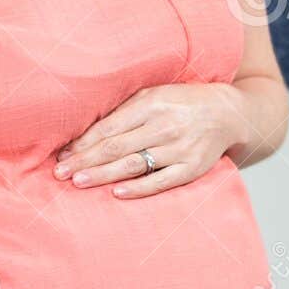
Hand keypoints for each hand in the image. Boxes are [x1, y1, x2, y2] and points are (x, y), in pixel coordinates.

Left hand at [53, 83, 245, 197]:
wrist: (228, 113)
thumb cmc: (181, 103)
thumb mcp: (153, 95)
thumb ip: (124, 111)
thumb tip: (85, 132)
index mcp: (152, 103)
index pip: (110, 126)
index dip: (84, 142)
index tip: (63, 155)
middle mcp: (166, 125)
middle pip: (117, 147)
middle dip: (86, 161)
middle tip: (60, 173)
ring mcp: (180, 148)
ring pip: (135, 164)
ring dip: (104, 175)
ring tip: (79, 182)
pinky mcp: (192, 168)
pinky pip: (161, 182)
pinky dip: (139, 188)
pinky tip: (117, 193)